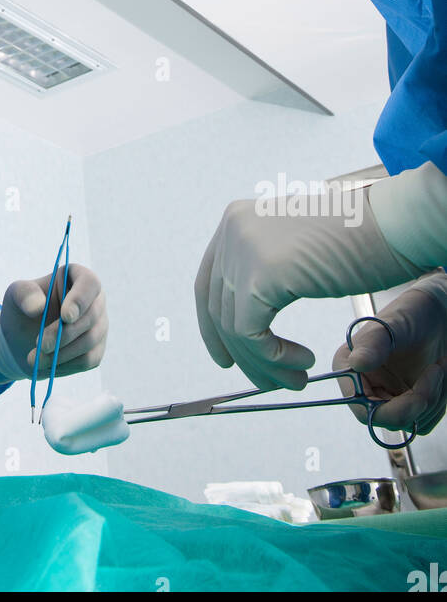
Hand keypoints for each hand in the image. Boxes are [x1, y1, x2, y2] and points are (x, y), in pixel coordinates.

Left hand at [0, 264, 107, 377]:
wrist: (20, 338)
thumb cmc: (22, 309)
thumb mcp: (15, 295)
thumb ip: (25, 295)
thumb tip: (38, 306)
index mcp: (77, 278)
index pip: (90, 284)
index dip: (81, 300)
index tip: (65, 317)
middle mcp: (94, 300)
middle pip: (91, 316)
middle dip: (64, 334)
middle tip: (40, 345)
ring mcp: (98, 325)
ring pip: (91, 340)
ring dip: (62, 353)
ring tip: (36, 358)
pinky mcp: (96, 348)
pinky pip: (89, 359)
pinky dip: (66, 365)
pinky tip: (47, 364)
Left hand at [195, 191, 423, 391]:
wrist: (393, 226)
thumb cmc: (361, 239)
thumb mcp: (296, 248)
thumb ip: (266, 268)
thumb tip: (246, 313)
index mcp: (237, 219)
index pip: (208, 283)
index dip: (214, 328)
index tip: (228, 359)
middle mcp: (233, 229)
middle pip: (218, 308)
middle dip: (243, 354)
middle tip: (271, 381)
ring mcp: (243, 249)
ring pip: (234, 327)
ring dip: (264, 364)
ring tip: (296, 380)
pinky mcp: (260, 275)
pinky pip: (250, 335)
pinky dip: (273, 359)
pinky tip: (303, 363)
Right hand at [332, 273, 446, 435]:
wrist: (439, 314)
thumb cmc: (412, 311)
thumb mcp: (393, 324)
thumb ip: (373, 344)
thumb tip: (356, 363)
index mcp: (349, 368)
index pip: (361, 408)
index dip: (391, 411)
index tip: (420, 397)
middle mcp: (365, 386)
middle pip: (389, 419)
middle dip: (419, 401)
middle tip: (437, 371)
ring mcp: (388, 397)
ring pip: (412, 421)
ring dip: (434, 398)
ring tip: (439, 365)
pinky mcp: (409, 403)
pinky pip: (425, 421)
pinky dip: (439, 402)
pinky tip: (440, 375)